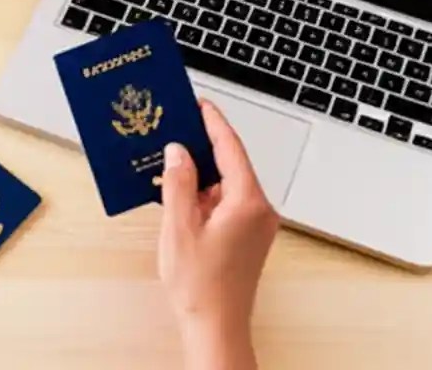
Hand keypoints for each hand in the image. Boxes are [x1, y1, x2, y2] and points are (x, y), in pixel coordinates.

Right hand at [158, 99, 279, 369]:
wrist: (216, 326)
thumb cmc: (201, 287)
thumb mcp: (179, 227)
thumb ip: (178, 183)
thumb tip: (179, 152)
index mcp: (247, 202)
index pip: (231, 148)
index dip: (213, 122)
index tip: (200, 104)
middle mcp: (259, 210)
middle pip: (231, 164)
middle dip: (203, 147)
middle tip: (178, 128)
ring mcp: (257, 224)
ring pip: (228, 184)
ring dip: (201, 174)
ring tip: (171, 163)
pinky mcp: (249, 236)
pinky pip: (228, 202)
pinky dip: (206, 194)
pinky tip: (181, 195)